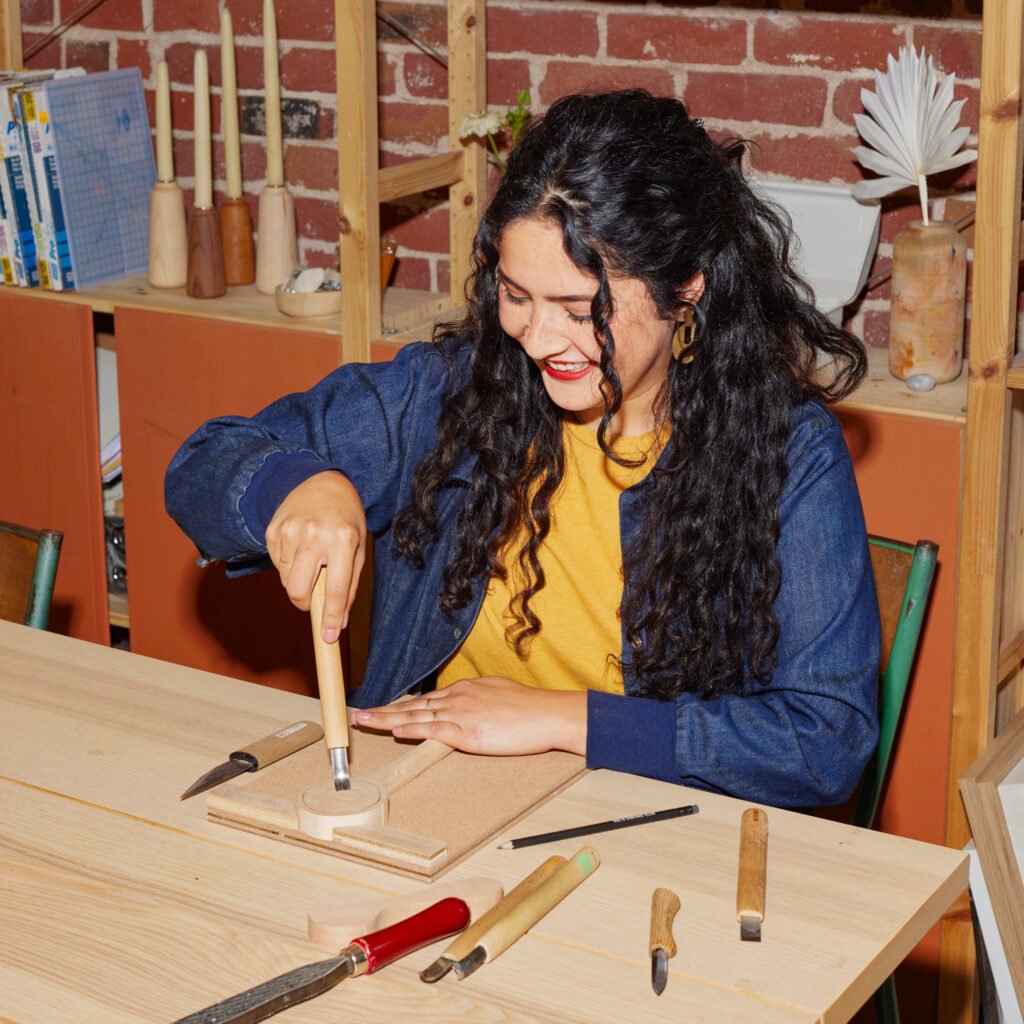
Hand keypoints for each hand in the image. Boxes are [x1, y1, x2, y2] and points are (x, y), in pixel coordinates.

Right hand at [265, 470, 365, 641]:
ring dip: (298, 580)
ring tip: (312, 559)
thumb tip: (338, 623)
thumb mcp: (359, 547)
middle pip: (298, 591)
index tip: (329, 637)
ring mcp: (289, 531)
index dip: (332, 617)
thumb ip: (350, 586)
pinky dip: (289, 565)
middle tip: (315, 596)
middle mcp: (313, 535)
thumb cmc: (346, 518)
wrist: (320, 481)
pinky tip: (300, 547)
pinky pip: (277, 564)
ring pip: (286, 580)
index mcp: (342, 539)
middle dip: (306, 603)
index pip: (335, 589)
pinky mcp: (272, 530)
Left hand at [350, 677, 587, 756]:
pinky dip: (411, 730)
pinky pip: (433, 731)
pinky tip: (394, 731)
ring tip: (363, 721)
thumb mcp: (499, 695)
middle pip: (413, 705)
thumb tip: (469, 709)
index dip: (401, 705)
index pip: (426, 699)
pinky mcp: (468, 732)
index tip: (383, 708)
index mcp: (465, 690)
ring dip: (386, 719)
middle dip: (383, 710)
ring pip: (415, 715)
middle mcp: (458, 697)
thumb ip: (478, 701)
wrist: (549, 714)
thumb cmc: (530, 708)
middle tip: (358, 713)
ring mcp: (461, 713)